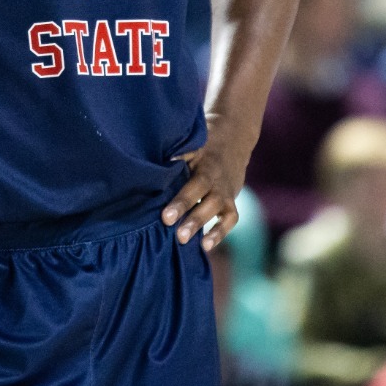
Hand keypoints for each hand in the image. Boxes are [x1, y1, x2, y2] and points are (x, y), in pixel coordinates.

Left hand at [165, 129, 254, 250]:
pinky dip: (219, 233)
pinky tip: (205, 247)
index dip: (180, 197)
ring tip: (183, 241)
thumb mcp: (191, 143)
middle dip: (186, 210)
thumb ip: (176, 154)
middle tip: (170, 226)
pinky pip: (230, 218)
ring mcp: (225, 189)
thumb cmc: (203, 143)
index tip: (166, 214)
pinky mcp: (231, 201)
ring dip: (200, 223)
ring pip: (216, 206)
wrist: (235, 138)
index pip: (191, 176)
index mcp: (202, 160)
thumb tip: (150, 165)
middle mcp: (215, 175)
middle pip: (202, 191)